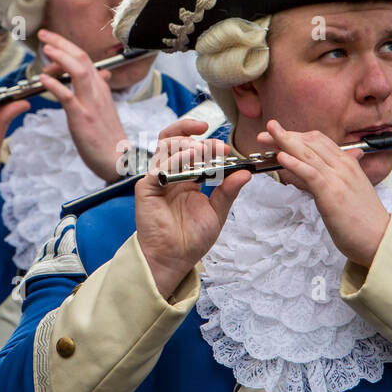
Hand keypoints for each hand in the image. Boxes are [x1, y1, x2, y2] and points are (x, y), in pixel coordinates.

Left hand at [36, 29, 126, 183]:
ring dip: (60, 57)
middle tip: (43, 35)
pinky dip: (55, 85)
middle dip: (61, 43)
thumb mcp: (105, 108)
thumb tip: (101, 75)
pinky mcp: (83, 118)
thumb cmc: (108, 136)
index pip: (84, 59)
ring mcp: (90, 104)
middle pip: (81, 58)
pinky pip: (68, 97)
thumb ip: (99, 89)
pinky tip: (43, 79)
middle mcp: (97, 91)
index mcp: (100, 88)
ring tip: (45, 49)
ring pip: (78, 71)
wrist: (117, 159)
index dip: (67, 46)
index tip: (51, 40)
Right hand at [135, 118, 249, 299]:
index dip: (208, 144)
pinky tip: (189, 160)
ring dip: (185, 143)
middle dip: (193, 134)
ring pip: (164, 146)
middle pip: (174, 139)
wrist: (176, 258)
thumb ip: (228, 190)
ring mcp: (157, 179)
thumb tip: (245, 173)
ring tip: (202, 149)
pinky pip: (159, 167)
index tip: (225, 148)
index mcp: (187, 178)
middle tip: (216, 145)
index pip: (192, 148)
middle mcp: (171, 174)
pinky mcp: (146, 188)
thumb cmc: (193, 238)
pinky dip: (175, 160)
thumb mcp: (217, 211)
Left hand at [257, 119, 388, 267]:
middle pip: (311, 142)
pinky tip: (280, 157)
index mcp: (348, 163)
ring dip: (284, 142)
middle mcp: (343, 166)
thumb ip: (334, 177)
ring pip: (308, 153)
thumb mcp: (349, 191)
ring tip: (266, 136)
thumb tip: (323, 167)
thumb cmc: (364, 220)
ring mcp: (338, 178)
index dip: (297, 135)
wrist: (380, 238)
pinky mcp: (332, 192)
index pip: (319, 141)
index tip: (279, 135)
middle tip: (265, 133)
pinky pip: (310, 173)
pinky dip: (294, 163)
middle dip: (286, 136)